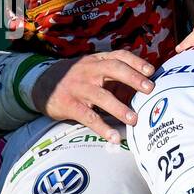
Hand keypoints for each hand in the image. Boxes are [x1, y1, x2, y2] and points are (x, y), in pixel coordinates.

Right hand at [31, 51, 155, 141]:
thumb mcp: (94, 71)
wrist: (41, 84)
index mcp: (98, 60)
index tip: (151, 70)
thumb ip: (117, 77)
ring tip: (134, 119)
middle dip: (132, 78)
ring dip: (119, 108)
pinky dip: (102, 128)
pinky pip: (87, 117)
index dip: (135, 62)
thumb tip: (148, 90)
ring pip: (101, 95)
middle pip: (112, 69)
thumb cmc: (79, 79)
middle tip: (150, 89)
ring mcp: (78, 87)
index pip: (119, 56)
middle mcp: (88, 70)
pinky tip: (114, 137)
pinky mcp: (69, 105)